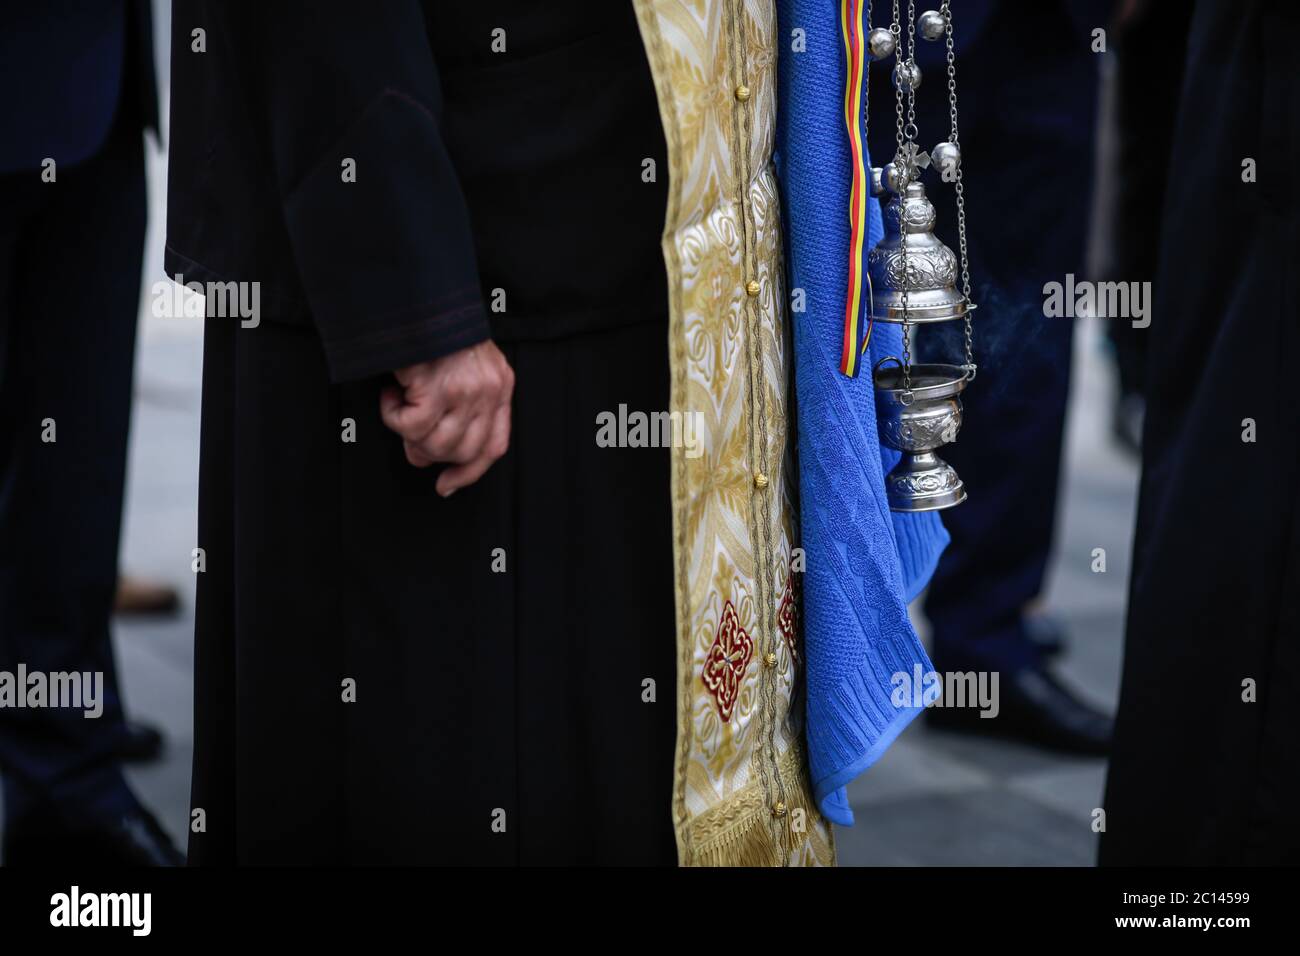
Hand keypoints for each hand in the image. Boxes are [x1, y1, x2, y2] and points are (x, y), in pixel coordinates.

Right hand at [379, 340, 513, 495]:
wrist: (418, 294)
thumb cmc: (433, 327)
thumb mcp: (464, 363)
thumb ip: (458, 405)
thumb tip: (424, 454)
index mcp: (500, 385)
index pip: (494, 445)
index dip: (470, 471)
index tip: (448, 484)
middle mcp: (488, 390)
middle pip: (463, 452)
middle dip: (430, 452)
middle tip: (408, 433)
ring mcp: (465, 391)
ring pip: (436, 445)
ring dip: (408, 432)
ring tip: (399, 402)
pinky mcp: (437, 387)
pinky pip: (411, 427)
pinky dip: (392, 414)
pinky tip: (392, 392)